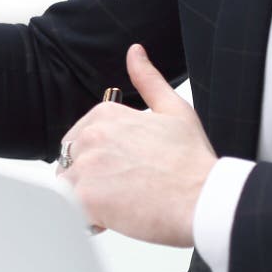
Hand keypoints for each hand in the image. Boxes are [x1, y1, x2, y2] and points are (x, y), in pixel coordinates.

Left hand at [57, 44, 216, 246]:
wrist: (205, 199)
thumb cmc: (192, 163)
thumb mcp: (174, 110)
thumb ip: (148, 79)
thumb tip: (135, 53)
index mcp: (105, 114)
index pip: (79, 138)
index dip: (97, 159)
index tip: (118, 170)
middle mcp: (91, 135)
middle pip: (70, 160)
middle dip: (88, 177)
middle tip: (121, 190)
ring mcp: (86, 165)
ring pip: (67, 184)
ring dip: (85, 197)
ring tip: (116, 205)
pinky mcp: (85, 196)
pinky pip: (67, 208)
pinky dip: (84, 216)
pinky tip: (108, 218)